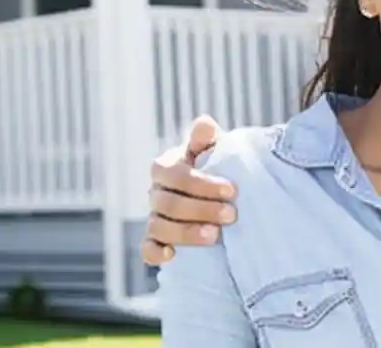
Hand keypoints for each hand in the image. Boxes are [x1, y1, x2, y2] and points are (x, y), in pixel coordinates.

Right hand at [141, 115, 235, 265]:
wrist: (219, 196)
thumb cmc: (217, 168)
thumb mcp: (215, 149)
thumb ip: (208, 138)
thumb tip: (204, 125)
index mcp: (166, 167)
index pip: (175, 175)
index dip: (202, 184)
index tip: (232, 190)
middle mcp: (156, 192)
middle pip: (169, 203)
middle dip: (201, 209)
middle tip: (232, 215)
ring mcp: (154, 217)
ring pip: (159, 227)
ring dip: (186, 232)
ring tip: (215, 235)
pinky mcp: (156, 241)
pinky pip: (148, 249)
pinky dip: (156, 253)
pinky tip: (172, 255)